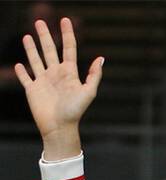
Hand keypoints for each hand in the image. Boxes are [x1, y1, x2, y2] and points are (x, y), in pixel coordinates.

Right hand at [16, 18, 102, 156]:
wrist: (60, 127)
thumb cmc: (75, 111)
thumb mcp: (88, 92)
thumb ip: (94, 76)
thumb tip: (101, 58)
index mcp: (69, 74)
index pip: (68, 49)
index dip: (67, 34)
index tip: (64, 20)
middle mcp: (56, 75)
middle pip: (49, 50)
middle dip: (45, 36)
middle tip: (39, 21)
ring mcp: (43, 82)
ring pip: (36, 60)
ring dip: (31, 48)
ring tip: (27, 36)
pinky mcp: (32, 90)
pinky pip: (25, 78)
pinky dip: (21, 71)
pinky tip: (19, 64)